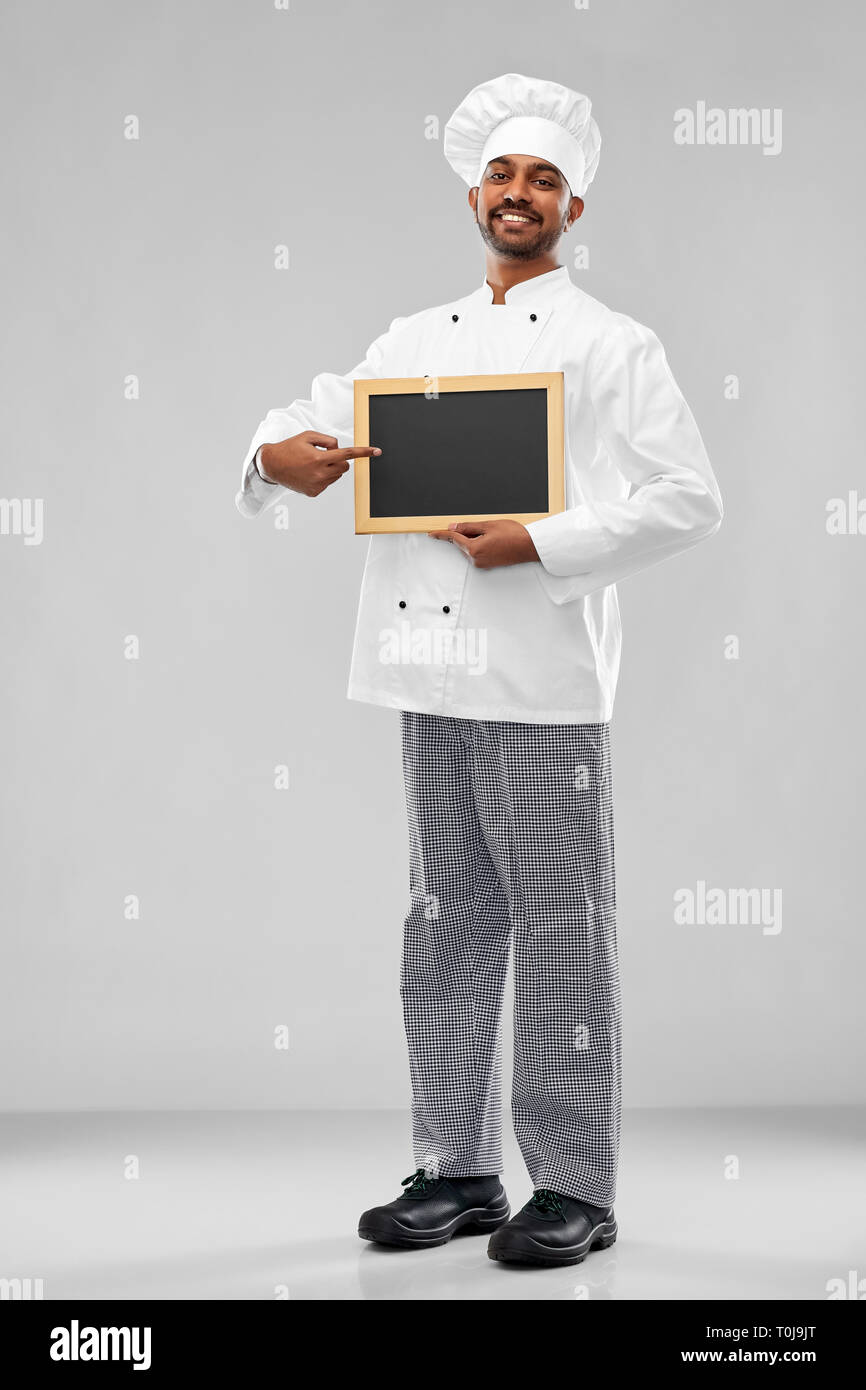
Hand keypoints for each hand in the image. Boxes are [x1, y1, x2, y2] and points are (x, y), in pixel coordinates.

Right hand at [259, 431, 380, 497]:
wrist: (273, 465)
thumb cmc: (290, 448)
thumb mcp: (308, 436)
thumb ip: (328, 440)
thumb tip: (339, 449)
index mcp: (319, 459)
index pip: (347, 454)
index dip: (363, 452)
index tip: (376, 451)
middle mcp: (319, 474)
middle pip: (344, 467)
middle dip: (339, 460)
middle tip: (324, 455)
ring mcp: (317, 485)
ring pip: (337, 476)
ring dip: (331, 468)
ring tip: (313, 464)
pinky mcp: (314, 492)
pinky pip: (328, 483)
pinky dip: (323, 477)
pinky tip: (309, 473)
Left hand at [427, 518, 539, 568]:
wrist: (530, 547)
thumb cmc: (513, 535)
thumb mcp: (488, 525)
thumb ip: (468, 527)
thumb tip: (453, 527)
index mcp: (474, 548)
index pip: (453, 539)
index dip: (441, 534)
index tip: (432, 534)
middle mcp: (476, 559)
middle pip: (462, 543)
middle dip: (467, 534)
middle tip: (484, 527)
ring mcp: (482, 564)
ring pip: (470, 548)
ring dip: (476, 539)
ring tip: (494, 534)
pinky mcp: (488, 565)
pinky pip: (477, 552)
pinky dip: (480, 545)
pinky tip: (494, 540)